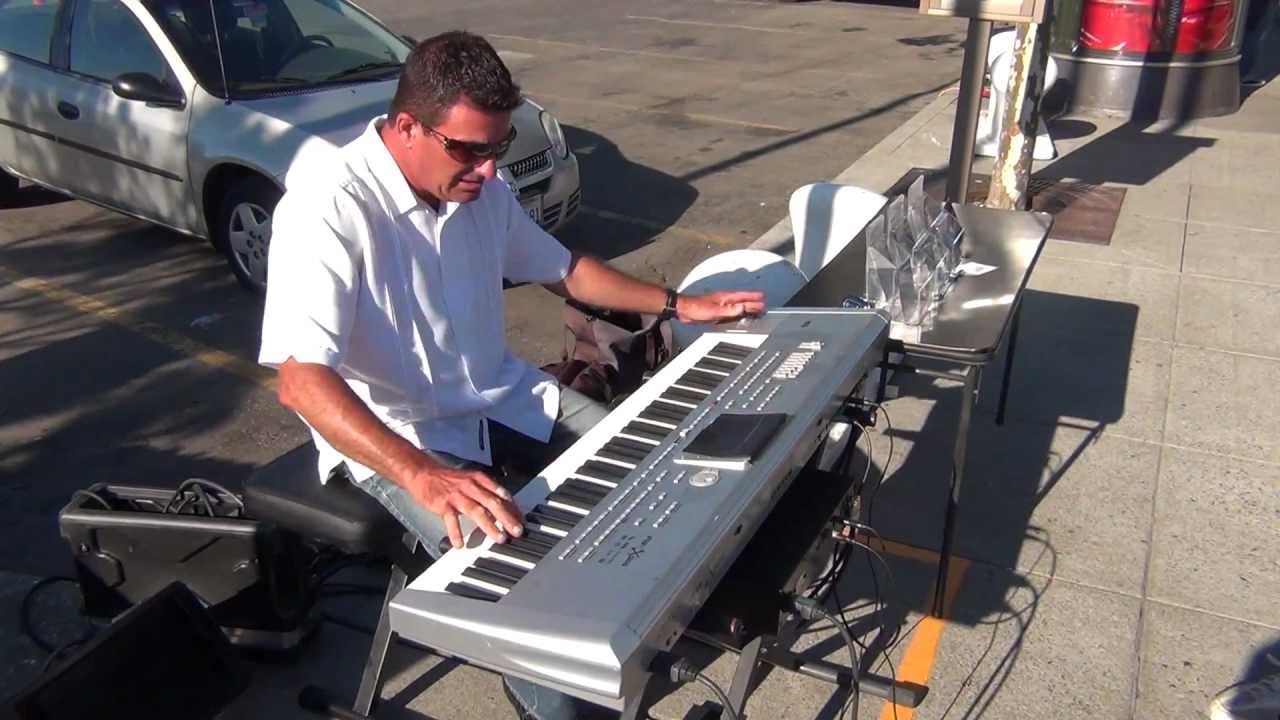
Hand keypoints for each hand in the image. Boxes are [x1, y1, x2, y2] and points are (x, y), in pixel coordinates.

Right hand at [402, 458, 523, 548]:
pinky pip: (451, 520)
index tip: (522, 520)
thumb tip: (504, 506)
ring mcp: (457, 495)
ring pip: (477, 511)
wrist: (423, 472)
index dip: (513, 508)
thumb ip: (486, 492)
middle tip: (517, 531)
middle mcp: (470, 486)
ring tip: (499, 537)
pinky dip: (456, 533)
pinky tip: (460, 544)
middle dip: (507, 517)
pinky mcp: (443, 504)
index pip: (501, 495)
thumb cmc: (449, 479)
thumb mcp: (471, 480)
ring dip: (490, 525)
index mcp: (479, 480)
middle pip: (492, 502)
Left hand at [675, 290, 765, 323]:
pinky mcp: (716, 311)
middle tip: (763, 306)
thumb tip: (743, 308)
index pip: (743, 296)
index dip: (753, 297)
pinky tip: (739, 316)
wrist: (683, 310)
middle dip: (753, 303)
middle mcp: (724, 300)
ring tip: (755, 311)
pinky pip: (731, 312)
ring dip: (746, 308)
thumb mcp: (715, 311)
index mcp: (725, 297)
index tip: (763, 297)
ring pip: (737, 306)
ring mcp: (721, 305)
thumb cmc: (695, 308)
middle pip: (742, 301)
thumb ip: (729, 310)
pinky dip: (738, 313)